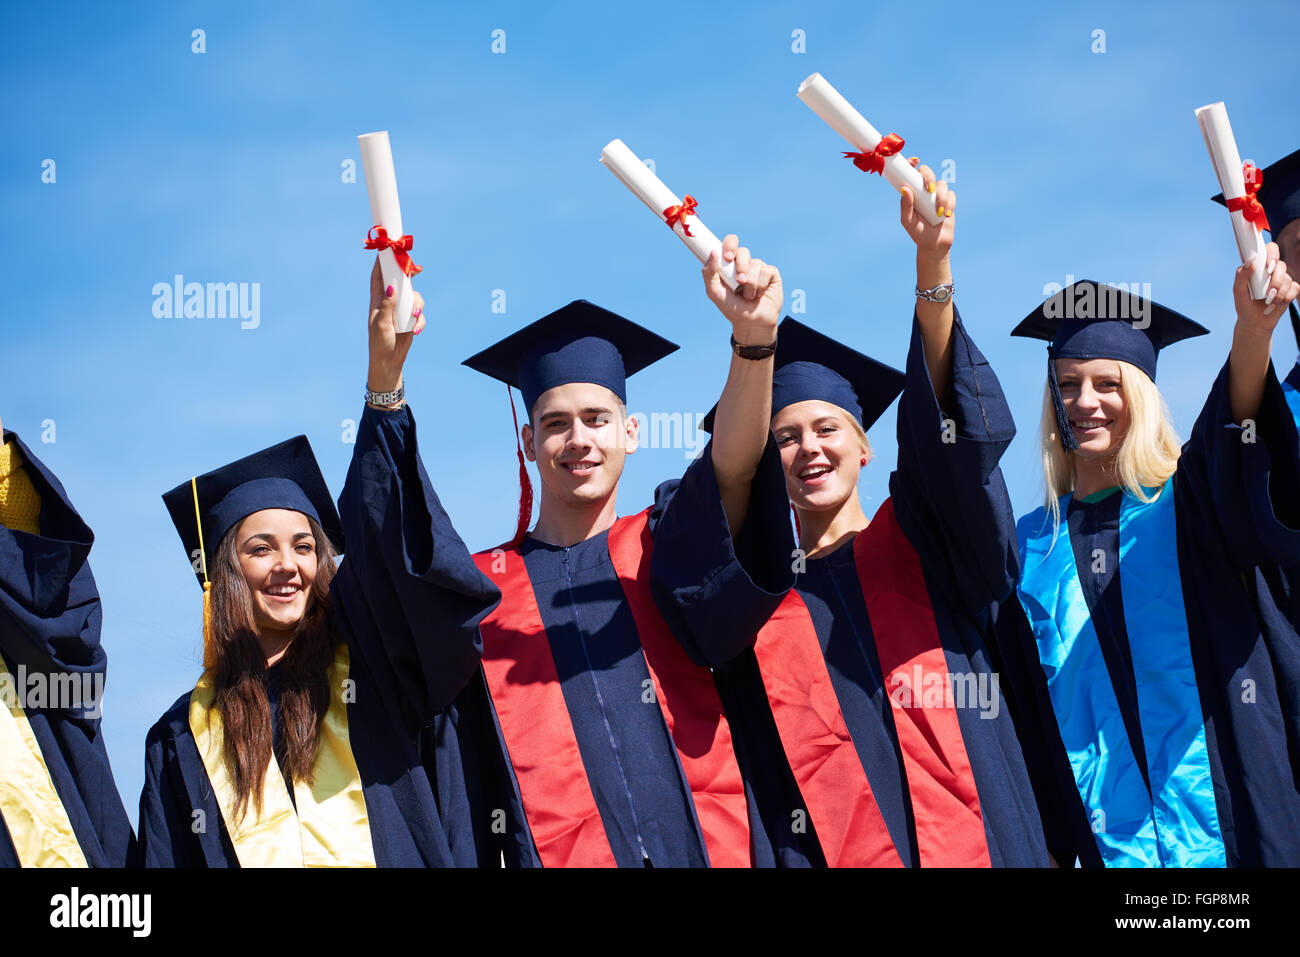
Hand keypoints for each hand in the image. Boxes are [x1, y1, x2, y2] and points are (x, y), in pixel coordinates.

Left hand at [367, 257, 425, 395]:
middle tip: (417, 268)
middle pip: (400, 281)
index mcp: (377, 301)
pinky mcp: (411, 320)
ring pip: (414, 297)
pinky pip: (420, 314)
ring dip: (417, 306)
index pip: (378, 276)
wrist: (389, 363)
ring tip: (414, 317)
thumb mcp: (381, 325)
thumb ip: (387, 305)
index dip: (382, 262)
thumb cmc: (380, 343)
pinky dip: (420, 321)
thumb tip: (392, 287)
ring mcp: (401, 311)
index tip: (388, 249)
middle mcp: (390, 302)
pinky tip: (415, 331)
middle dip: (408, 274)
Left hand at [702, 235, 781, 344]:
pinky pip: (766, 272)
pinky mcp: (771, 274)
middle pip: (743, 251)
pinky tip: (759, 294)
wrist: (751, 323)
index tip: (727, 257)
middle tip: (739, 281)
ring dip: (750, 283)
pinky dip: (760, 286)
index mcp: (730, 264)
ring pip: (755, 264)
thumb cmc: (732, 308)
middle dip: (741, 266)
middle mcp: (745, 263)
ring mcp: (759, 268)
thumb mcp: (715, 292)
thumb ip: (709, 273)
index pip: (730, 243)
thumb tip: (713, 252)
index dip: (729, 245)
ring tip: (748, 296)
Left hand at [900, 158, 953, 271]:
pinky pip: (951, 195)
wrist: (934, 244)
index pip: (912, 174)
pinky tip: (945, 215)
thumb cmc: (917, 232)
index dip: (912, 164)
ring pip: (942, 184)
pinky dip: (949, 204)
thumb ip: (906, 205)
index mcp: (912, 192)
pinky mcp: (949, 200)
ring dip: (940, 197)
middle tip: (929, 189)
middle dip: (929, 177)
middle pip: (927, 172)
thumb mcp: (908, 221)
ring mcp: (937, 194)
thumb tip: (905, 189)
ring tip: (938, 213)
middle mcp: (924, 191)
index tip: (914, 161)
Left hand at [1234, 242, 1298, 334]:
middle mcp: (1272, 271)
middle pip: (1281, 265)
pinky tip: (1278, 303)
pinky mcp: (1291, 289)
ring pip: (1287, 278)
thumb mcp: (1238, 291)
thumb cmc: (1244, 305)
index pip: (1270, 250)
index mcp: (1259, 267)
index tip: (1268, 265)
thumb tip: (1250, 262)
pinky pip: (1295, 288)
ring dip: (1279, 292)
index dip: (1272, 253)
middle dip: (1276, 279)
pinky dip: (1286, 297)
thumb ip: (1241, 276)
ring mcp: (1283, 280)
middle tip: (1269, 292)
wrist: (1255, 322)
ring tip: (1269, 301)